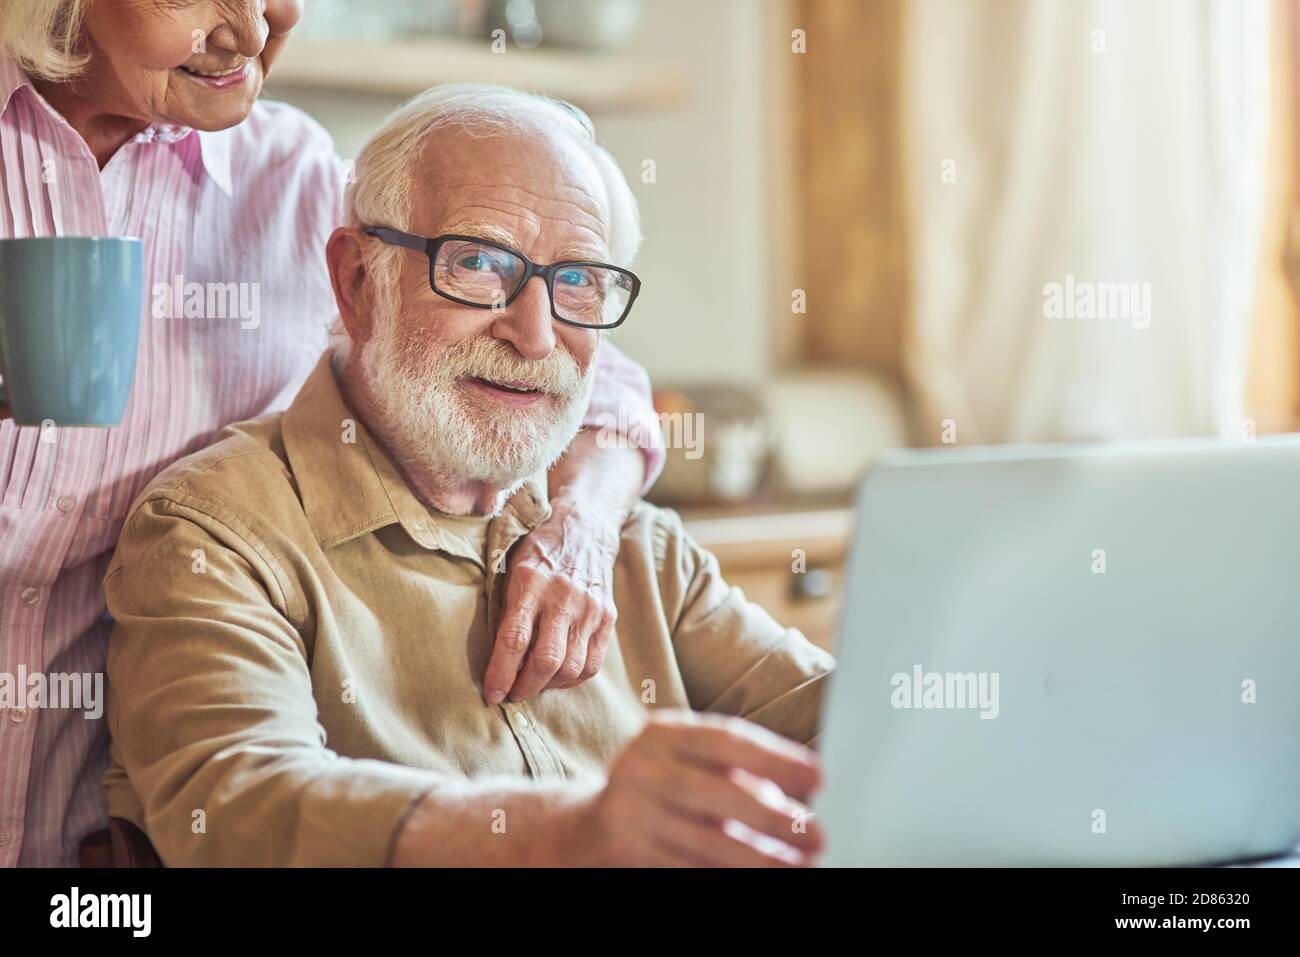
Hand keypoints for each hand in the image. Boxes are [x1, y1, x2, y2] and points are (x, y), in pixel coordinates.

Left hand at [484, 494, 619, 703]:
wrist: (584, 528)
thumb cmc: (538, 551)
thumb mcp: (512, 570)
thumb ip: (507, 611)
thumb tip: (499, 661)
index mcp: (531, 582)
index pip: (514, 639)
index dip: (500, 673)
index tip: (491, 695)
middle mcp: (563, 596)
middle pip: (546, 660)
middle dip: (525, 688)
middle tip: (512, 695)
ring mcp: (589, 608)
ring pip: (571, 668)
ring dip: (548, 686)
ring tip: (533, 684)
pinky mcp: (607, 617)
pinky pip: (591, 664)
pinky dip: (572, 678)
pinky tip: (558, 675)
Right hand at [578, 711, 824, 866]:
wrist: (589, 828)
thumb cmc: (662, 790)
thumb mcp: (688, 762)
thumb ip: (737, 770)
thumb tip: (804, 795)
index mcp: (664, 733)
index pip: (728, 740)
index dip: (777, 758)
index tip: (819, 778)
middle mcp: (643, 765)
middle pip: (720, 792)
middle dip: (775, 818)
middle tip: (817, 835)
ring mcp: (631, 811)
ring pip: (708, 841)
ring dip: (760, 858)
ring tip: (798, 866)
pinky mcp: (627, 851)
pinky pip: (689, 868)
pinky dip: (728, 876)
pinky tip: (758, 877)